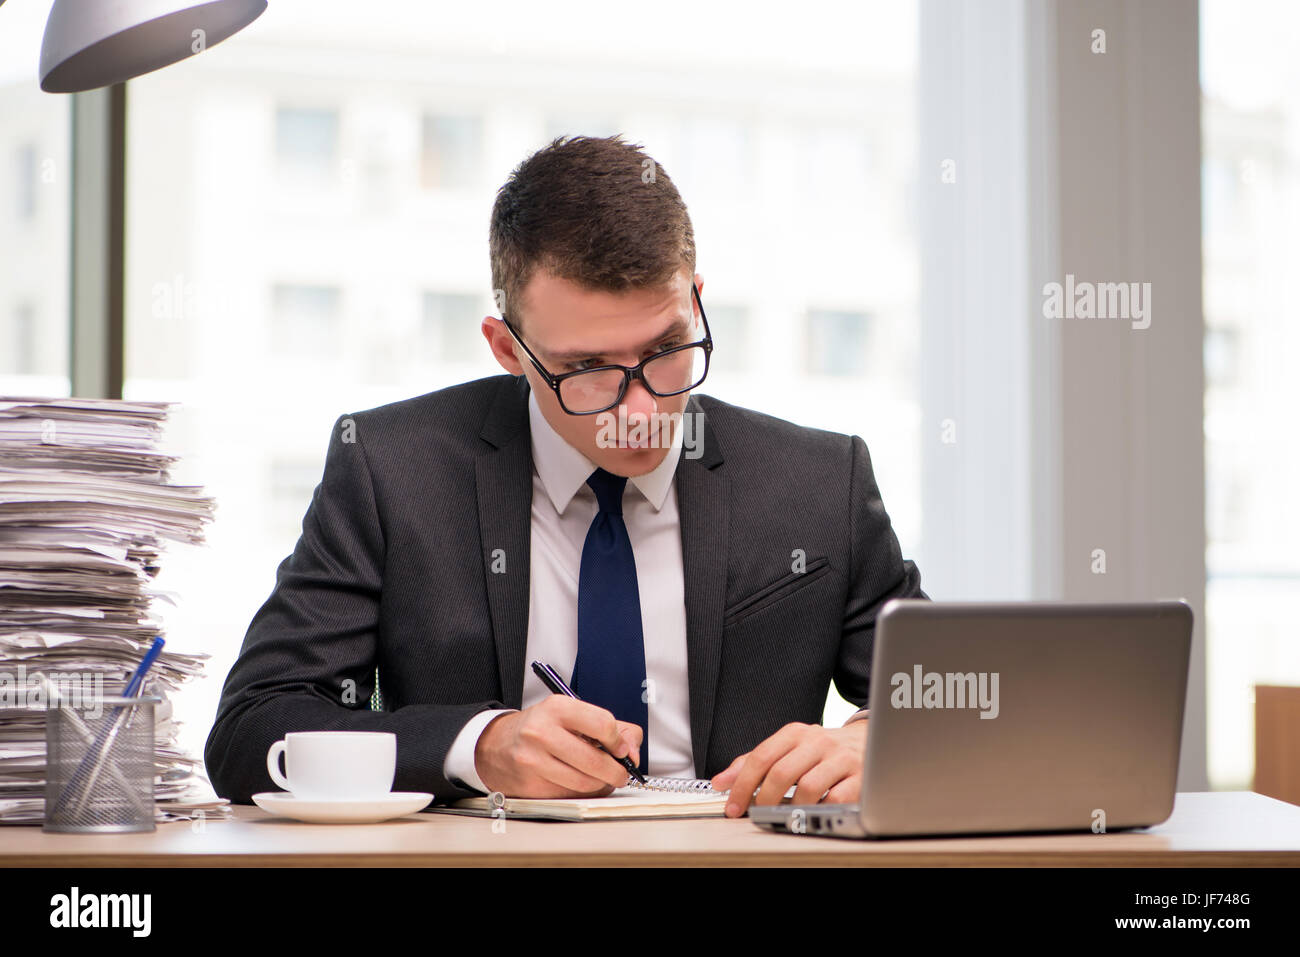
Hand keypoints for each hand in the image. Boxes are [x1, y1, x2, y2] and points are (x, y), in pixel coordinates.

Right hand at [474, 695, 642, 797]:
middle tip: (620, 773)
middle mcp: (542, 732)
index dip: (619, 742)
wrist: (494, 745)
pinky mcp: (530, 786)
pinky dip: (582, 794)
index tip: (621, 749)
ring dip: (601, 785)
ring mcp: (533, 761)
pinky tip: (578, 783)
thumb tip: (633, 752)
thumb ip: (612, 727)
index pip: (603, 724)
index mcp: (557, 708)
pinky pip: (569, 796)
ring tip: (600, 778)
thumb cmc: (539, 729)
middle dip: (616, 772)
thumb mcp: (571, 715)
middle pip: (596, 761)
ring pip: (585, 783)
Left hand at [710, 720, 866, 817]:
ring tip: (787, 815)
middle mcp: (818, 741)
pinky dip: (821, 811)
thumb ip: (754, 763)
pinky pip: (836, 799)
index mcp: (796, 733)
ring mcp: (841, 758)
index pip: (761, 757)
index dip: (742, 784)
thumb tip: (720, 782)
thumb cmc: (822, 752)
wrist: (868, 742)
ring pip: (808, 787)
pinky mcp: (861, 776)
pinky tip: (815, 813)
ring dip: (792, 807)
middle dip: (763, 799)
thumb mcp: (788, 749)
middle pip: (781, 772)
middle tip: (756, 814)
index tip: (732, 807)